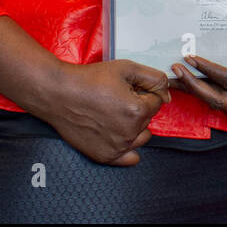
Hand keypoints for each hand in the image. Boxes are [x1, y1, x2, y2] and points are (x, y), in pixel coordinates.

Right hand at [33, 59, 171, 166]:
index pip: (157, 102)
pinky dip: (129, 148)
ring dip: (135, 126)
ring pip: (142, 136)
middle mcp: (129, 132)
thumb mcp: (127, 68)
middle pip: (149, 119)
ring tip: (114, 114)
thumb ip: (154, 79)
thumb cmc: (90, 79)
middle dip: (139, 108)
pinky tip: (120, 135)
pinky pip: (130, 158)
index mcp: (137, 111)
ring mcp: (117, 147)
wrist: (58, 93)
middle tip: (116, 99)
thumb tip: (167, 95)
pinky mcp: (104, 156)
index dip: (143, 92)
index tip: (126, 89)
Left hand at [169, 55, 226, 123]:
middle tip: (177, 69)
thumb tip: (224, 38)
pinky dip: (207, 95)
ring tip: (179, 75)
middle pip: (218, 98)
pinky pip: (221, 107)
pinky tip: (193, 84)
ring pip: (216, 104)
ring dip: (196, 90)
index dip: (209, 69)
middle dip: (194, 84)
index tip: (192, 58)